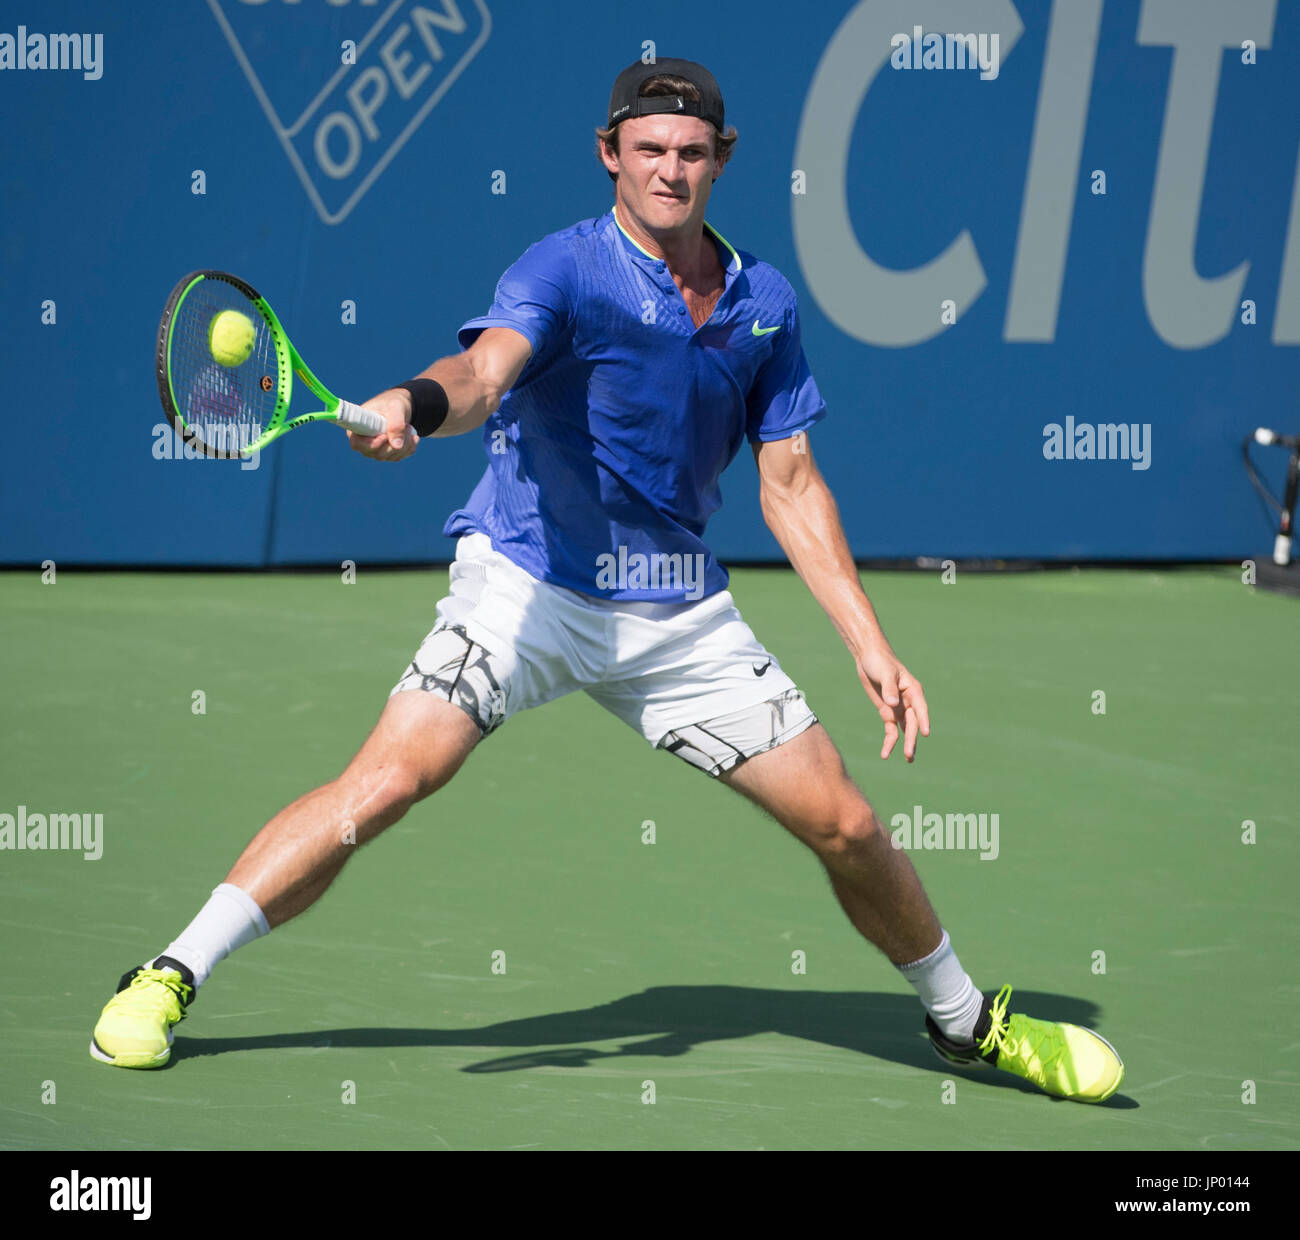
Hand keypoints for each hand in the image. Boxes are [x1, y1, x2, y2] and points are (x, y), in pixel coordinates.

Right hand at [347, 390, 418, 461]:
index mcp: (358, 427)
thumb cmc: (392, 403)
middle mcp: (364, 441)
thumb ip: (395, 424)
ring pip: (390, 457)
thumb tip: (396, 446)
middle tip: (406, 426)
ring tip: (409, 427)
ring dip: (404, 444)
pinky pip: (398, 457)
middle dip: (395, 442)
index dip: (371, 444)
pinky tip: (412, 436)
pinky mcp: (386, 454)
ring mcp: (375, 450)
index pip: (356, 443)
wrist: (400, 407)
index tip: (384, 437)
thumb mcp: (395, 407)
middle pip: (377, 453)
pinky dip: (409, 447)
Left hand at [855, 639, 929, 761]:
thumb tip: (893, 704)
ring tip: (908, 759)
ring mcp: (899, 708)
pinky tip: (886, 753)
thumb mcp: (885, 673)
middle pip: (912, 723)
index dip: (923, 720)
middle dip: (911, 739)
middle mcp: (909, 701)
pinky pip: (891, 729)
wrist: (868, 658)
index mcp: (913, 689)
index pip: (920, 708)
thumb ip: (889, 688)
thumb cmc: (880, 662)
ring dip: (906, 743)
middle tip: (909, 755)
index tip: (925, 733)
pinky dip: (890, 741)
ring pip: (905, 729)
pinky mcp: (888, 712)